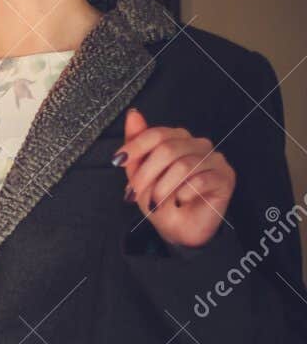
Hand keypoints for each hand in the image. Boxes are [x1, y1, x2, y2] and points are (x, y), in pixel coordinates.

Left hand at [118, 107, 235, 248]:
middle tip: (135, 192)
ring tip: (156, 201)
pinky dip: (184, 193)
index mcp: (178, 139)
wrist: (179, 229)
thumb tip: (133, 114)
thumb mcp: (140, 173)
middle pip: (168, 149)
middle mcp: (198, 145)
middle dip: (146, 174)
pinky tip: (179, 200)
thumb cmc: (162, 200)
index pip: (157, 134)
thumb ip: (136, 145)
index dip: (135, 147)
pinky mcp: (225, 177)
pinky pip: (201, 180)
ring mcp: (214, 160)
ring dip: (163, 188)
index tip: (119, 160)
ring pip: (183, 166)